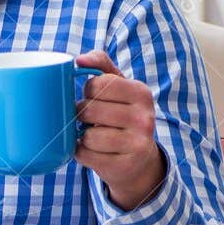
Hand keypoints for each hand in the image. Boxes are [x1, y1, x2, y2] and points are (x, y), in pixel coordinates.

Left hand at [73, 51, 164, 209]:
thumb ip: (101, 66)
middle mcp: (144, 118)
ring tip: (92, 135)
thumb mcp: (119, 88)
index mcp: (142, 93)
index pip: (98, 83)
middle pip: (90, 110)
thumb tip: (79, 59)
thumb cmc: (121, 116)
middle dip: (81, 114)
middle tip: (88, 119)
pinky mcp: (124, 165)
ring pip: (88, 135)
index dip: (87, 91)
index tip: (93, 97)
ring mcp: (137, 143)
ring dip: (82, 136)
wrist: (138, 160)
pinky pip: (85, 155)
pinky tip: (92, 150)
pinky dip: (81, 153)